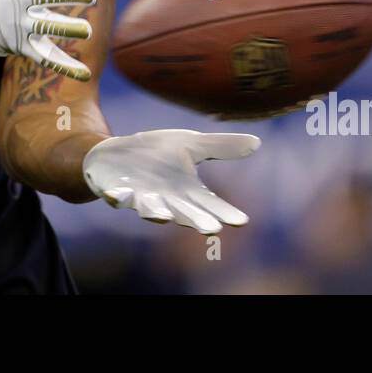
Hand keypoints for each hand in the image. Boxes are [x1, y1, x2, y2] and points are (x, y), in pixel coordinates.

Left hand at [82, 129, 260, 233]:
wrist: (114, 154)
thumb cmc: (156, 153)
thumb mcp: (190, 144)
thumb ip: (220, 147)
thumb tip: (257, 143)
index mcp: (186, 191)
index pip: (210, 204)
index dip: (224, 213)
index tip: (241, 221)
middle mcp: (166, 199)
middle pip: (184, 213)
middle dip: (196, 221)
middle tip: (212, 229)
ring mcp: (140, 197)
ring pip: (150, 210)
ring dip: (156, 213)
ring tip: (164, 216)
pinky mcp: (116, 190)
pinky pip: (117, 197)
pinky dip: (118, 197)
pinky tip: (118, 196)